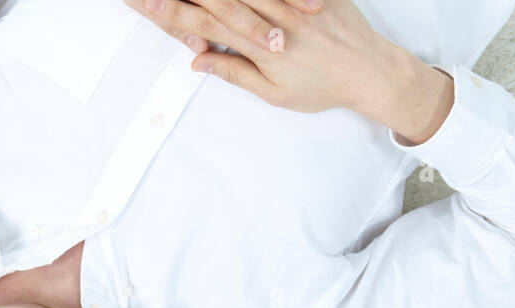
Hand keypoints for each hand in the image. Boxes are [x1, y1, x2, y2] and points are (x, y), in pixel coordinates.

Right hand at [125, 0, 452, 142]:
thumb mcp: (273, 92)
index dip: (170, 11)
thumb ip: (234, 73)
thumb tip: (200, 61)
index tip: (144, 1)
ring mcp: (292, 0)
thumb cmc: (324, 87)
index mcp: (257, 46)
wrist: (371, 72)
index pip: (203, 24)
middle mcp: (271, 17)